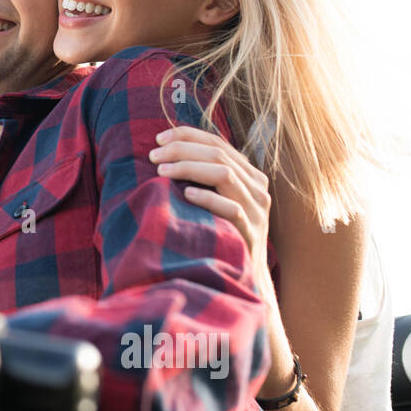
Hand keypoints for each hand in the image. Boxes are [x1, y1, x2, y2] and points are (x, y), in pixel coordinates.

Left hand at [149, 125, 271, 269]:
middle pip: (218, 155)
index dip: (188, 136)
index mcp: (249, 175)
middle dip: (182, 150)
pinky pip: (232, 209)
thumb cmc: (222, 232)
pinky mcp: (251, 231)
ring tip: (162, 171)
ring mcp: (256, 209)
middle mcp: (257, 187)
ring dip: (189, 168)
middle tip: (153, 156)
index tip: (159, 138)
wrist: (248, 275)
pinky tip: (186, 195)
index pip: (218, 143)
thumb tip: (165, 152)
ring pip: (225, 175)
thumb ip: (205, 176)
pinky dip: (208, 198)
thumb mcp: (218, 199)